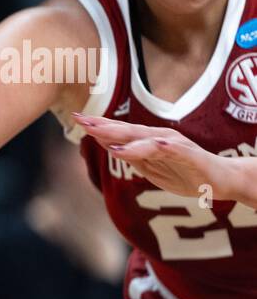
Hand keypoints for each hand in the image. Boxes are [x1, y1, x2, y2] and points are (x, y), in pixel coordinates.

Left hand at [74, 113, 227, 198]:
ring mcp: (176, 145)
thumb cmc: (184, 173)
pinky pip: (176, 150)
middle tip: (83, 121)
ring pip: (148, 140)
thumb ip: (132, 157)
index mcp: (148, 141)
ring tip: (107, 141)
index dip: (98, 126)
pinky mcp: (192, 156)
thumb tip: (108, 146)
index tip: (77, 118)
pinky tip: (155, 145)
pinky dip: (164, 147)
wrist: (222, 180)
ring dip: (128, 140)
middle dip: (105, 126)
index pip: (119, 132)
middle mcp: (160, 138)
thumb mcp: (151, 169)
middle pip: (129, 131)